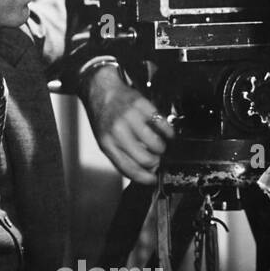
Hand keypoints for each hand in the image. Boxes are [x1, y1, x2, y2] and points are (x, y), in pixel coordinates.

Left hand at [83, 66, 173, 183]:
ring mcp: (131, 118)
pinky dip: (168, 132)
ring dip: (161, 149)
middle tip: (156, 159)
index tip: (153, 179)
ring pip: (156, 144)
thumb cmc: (104, 117)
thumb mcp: (104, 140)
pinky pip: (162, 124)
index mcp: (107, 144)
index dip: (144, 177)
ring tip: (159, 146)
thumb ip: (121, 156)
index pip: (129, 168)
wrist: (101, 90)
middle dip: (155, 163)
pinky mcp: (142, 105)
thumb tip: (144, 171)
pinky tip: (167, 134)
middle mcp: (118, 131)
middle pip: (145, 158)